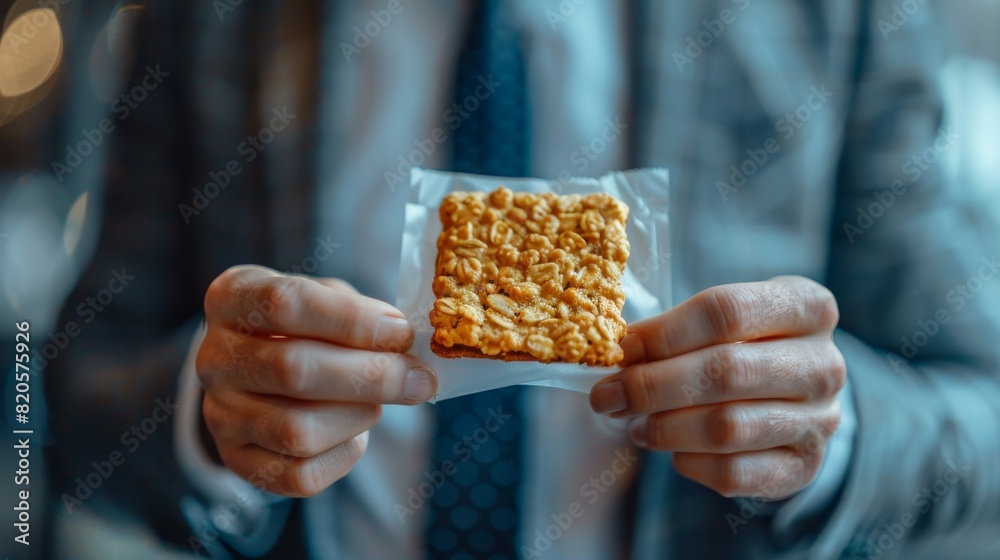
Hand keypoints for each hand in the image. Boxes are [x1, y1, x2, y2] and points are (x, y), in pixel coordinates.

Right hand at [196, 265, 436, 496]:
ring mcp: (219, 414)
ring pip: (297, 431)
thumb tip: (401, 341)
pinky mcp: (237, 461)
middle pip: (293, 371)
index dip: (353, 321)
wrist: (263, 366)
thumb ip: (363, 314)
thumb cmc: (307, 323)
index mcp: (231, 299)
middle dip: (371, 377)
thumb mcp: (328, 298)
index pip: (287, 304)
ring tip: (379, 403)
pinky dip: (343, 455)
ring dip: (358, 417)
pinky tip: (355, 433)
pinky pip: (298, 475)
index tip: (402, 333)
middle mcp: (214, 358)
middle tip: (419, 379)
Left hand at [590, 276, 844, 499]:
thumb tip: (619, 352)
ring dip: (666, 429)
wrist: (801, 393)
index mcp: (806, 306)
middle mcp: (823, 364)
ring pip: (727, 428)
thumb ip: (679, 328)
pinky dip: (692, 464)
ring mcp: (820, 420)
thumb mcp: (728, 318)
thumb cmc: (749, 343)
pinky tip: (674, 452)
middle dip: (651, 386)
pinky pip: (735, 474)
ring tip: (636, 425)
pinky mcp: (805, 467)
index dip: (663, 332)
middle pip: (725, 371)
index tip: (619, 348)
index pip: (724, 312)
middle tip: (606, 396)